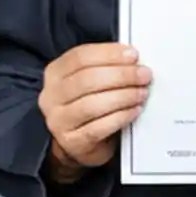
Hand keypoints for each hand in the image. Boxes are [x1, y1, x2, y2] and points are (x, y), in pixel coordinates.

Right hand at [38, 43, 151, 182]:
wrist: (78, 143)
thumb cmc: (88, 104)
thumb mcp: (90, 80)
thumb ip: (105, 66)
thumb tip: (132, 57)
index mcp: (55, 73)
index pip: (80, 57)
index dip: (109, 54)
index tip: (133, 55)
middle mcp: (51, 96)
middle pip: (87, 79)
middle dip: (121, 75)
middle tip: (144, 75)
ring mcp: (59, 120)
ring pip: (92, 104)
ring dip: (123, 96)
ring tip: (141, 93)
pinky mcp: (72, 142)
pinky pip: (99, 128)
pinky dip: (120, 117)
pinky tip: (134, 111)